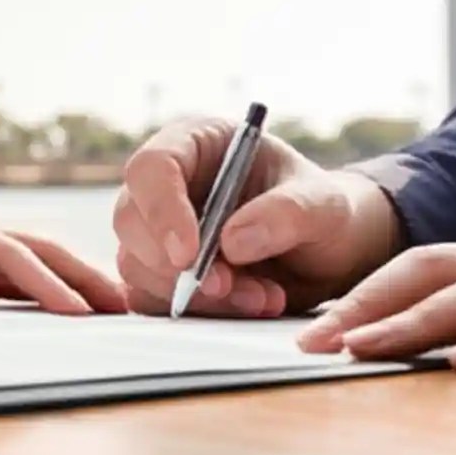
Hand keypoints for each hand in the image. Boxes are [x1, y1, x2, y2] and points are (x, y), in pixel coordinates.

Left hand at [0, 202, 126, 313]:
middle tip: (125, 305)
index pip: (1, 252)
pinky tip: (55, 304)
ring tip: (107, 305)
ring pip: (19, 259)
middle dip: (78, 273)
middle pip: (27, 247)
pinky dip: (35, 287)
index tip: (81, 311)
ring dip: (64, 278)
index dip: (44, 282)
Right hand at [113, 118, 400, 317]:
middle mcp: (167, 184)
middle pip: (130, 220)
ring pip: (138, 266)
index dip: (162, 210)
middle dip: (174, 264)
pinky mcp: (161, 272)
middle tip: (227, 286)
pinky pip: (153, 298)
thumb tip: (232, 241)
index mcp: (195, 143)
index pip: (152, 168)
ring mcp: (157, 230)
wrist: (325, 250)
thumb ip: (286, 212)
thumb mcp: (323, 204)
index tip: (189, 254)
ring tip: (261, 297)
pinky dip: (198, 311)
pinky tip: (248, 303)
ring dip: (196, 294)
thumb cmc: (319, 209)